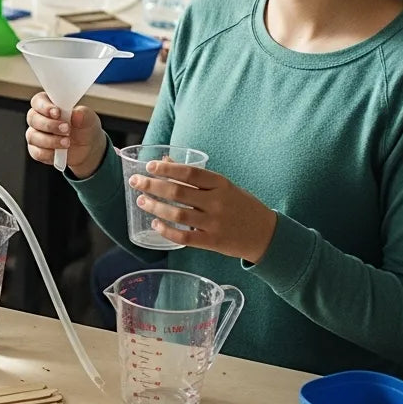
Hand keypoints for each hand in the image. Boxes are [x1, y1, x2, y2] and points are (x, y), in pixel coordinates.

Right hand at [24, 91, 106, 177]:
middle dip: (49, 124)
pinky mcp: (36, 150)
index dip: (44, 107)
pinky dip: (49, 153)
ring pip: (33, 136)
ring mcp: (35, 135)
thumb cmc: (84, 127)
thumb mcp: (89, 119)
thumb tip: (77, 114)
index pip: (38, 101)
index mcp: (48, 105)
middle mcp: (39, 118)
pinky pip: (36, 152)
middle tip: (66, 129)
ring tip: (67, 142)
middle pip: (33, 118)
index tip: (57, 113)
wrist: (88, 147)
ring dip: (50, 140)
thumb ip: (83, 114)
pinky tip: (60, 152)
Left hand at [130, 161, 277, 262]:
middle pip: (178, 192)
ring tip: (141, 201)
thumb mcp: (224, 186)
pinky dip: (167, 231)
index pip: (190, 172)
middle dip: (152, 186)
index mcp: (221, 184)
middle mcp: (217, 202)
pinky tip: (155, 224)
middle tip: (136, 182)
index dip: (167, 168)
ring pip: (178, 214)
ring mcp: (215, 223)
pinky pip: (185, 237)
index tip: (150, 166)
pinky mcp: (213, 242)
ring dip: (156, 207)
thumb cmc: (241, 205)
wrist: (267, 234)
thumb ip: (196, 177)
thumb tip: (166, 161)